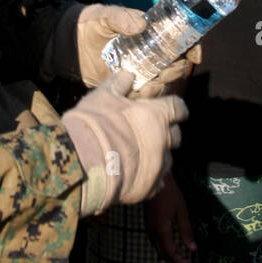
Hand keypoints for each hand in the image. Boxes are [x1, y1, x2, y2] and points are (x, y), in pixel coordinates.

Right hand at [62, 72, 188, 215]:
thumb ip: (118, 84)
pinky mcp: (149, 188)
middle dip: (167, 132)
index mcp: (156, 116)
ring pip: (168, 160)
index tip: (171, 109)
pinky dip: (150, 177)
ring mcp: (158, 167)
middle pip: (176, 136)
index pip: (178, 108)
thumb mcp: (102, 97)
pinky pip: (157, 182)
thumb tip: (128, 74)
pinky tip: (136, 174)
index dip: (175, 108)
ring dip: (158, 156)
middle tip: (151, 131)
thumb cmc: (94, 124)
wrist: (83, 164)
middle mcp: (163, 141)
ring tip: (140, 155)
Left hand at [75, 4, 192, 95]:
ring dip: (160, 86)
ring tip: (149, 85)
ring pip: (160, 83)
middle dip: (175, 71)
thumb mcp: (105, 16)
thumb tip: (141, 25)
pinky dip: (143, 98)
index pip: (179, 41)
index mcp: (150, 35)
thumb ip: (121, 17)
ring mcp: (139, 71)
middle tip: (166, 72)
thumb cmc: (90, 24)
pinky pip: (141, 96)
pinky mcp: (126, 86)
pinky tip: (135, 94)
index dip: (191, 48)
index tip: (194, 57)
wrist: (68, 44)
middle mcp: (149, 55)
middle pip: (174, 66)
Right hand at [144, 173, 196, 262]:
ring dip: (168, 253)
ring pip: (157, 247)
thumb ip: (186, 231)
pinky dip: (163, 246)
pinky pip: (154, 240)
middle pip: (162, 253)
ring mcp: (148, 227)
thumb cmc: (170, 194)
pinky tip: (171, 243)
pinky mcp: (147, 223)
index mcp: (162, 229)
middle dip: (174, 260)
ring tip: (180, 254)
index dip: (179, 261)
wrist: (154, 180)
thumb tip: (193, 249)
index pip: (170, 252)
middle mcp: (152, 231)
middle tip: (186, 262)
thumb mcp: (182, 211)